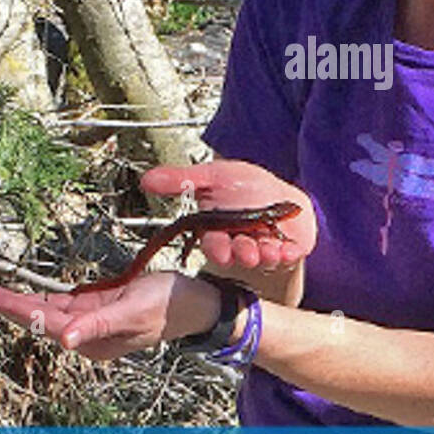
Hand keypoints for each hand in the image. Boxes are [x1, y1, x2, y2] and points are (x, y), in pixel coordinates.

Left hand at [0, 271, 218, 360]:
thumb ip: (98, 324)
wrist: (198, 303)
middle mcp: (85, 334)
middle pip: (35, 316)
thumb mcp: (135, 310)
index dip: (7, 305)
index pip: (39, 319)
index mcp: (91, 338)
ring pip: (44, 310)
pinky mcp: (98, 308)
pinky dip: (40, 296)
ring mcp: (91, 321)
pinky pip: (62, 303)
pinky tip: (23, 292)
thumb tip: (65, 340)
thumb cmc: (170, 305)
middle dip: (2, 302)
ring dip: (17, 299)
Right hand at [142, 159, 316, 273]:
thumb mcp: (214, 176)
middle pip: (236, 254)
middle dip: (242, 253)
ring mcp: (261, 250)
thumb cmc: (246, 187)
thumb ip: (182, 180)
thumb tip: (145, 179)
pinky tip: (288, 247)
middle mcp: (237, 243)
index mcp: (217, 229)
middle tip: (248, 251)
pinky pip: (286, 256)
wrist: (282, 196)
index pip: (211, 242)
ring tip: (269, 249)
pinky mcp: (285, 251)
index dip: (216, 247)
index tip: (220, 247)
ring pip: (260, 258)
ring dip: (264, 255)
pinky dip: (287, 253)